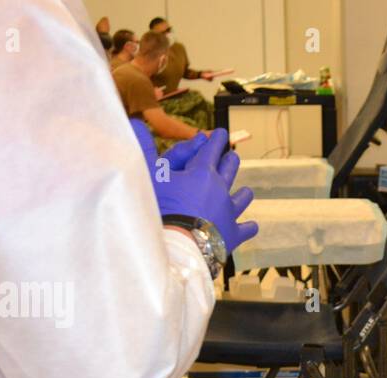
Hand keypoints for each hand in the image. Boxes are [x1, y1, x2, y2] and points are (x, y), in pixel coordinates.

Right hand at [130, 121, 257, 251]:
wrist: (177, 245)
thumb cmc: (159, 208)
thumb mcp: (147, 174)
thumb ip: (143, 147)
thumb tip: (135, 122)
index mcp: (203, 172)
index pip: (212, 149)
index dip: (216, 139)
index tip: (221, 133)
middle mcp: (221, 189)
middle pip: (230, 169)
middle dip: (229, 160)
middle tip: (231, 156)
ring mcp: (230, 212)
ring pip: (242, 197)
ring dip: (243, 192)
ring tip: (246, 191)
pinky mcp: (233, 235)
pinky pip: (246, 228)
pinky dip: (249, 226)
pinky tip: (251, 226)